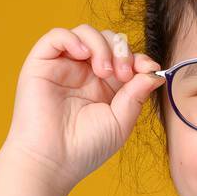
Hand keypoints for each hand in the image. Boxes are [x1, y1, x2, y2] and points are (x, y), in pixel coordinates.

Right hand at [3, 26, 164, 192]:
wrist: (52, 162)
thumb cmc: (85, 148)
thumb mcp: (120, 121)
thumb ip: (136, 95)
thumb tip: (155, 73)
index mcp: (105, 86)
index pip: (125, 57)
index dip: (139, 58)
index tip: (149, 68)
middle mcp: (84, 73)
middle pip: (108, 40)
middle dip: (122, 50)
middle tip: (124, 73)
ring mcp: (63, 67)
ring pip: (86, 33)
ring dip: (102, 45)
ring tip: (105, 71)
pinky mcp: (41, 64)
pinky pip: (57, 36)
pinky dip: (73, 38)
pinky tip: (83, 56)